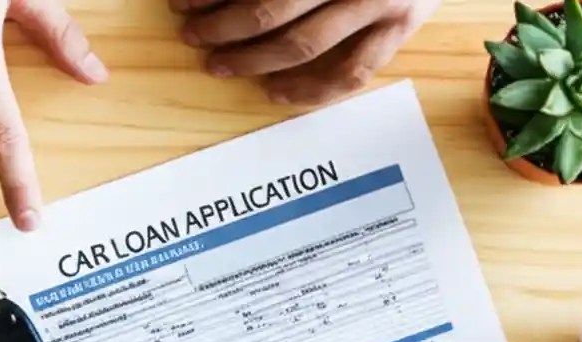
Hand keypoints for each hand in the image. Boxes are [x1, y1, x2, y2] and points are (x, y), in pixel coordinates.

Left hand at [172, 0, 435, 104]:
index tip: (181, 3)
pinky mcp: (400, 28)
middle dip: (222, 26)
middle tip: (192, 36)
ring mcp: (379, 1)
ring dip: (253, 60)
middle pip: (270, 8)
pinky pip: (351, 73)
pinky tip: (276, 93)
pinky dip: (310, 90)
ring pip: (303, 43)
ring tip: (221, 65)